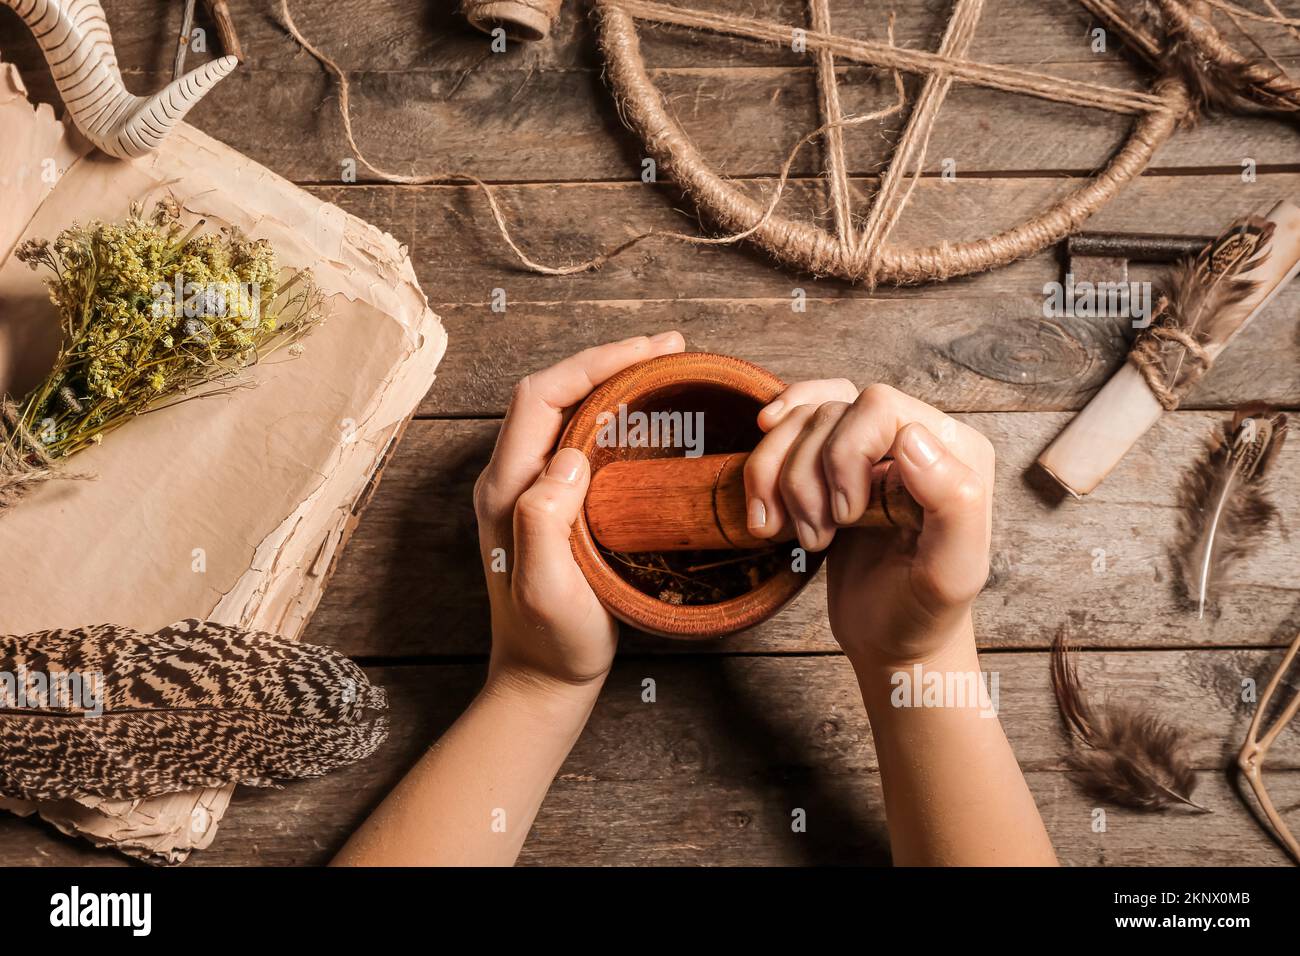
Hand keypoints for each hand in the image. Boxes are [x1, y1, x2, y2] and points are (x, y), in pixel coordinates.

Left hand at [472, 332, 686, 693]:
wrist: (542, 681)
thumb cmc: (551, 643)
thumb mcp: (547, 590)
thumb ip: (544, 521)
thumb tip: (570, 457)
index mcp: (506, 488)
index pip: (540, 396)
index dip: (592, 363)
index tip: (649, 351)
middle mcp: (513, 478)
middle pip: (554, 391)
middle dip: (610, 359)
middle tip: (672, 348)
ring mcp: (533, 489)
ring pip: (568, 410)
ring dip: (614, 380)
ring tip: (668, 367)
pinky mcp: (556, 503)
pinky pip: (582, 437)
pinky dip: (618, 413)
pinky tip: (653, 415)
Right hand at [742, 381, 994, 667]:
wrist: (892, 642)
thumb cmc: (923, 613)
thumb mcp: (951, 574)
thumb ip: (954, 502)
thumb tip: (912, 438)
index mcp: (954, 452)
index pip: (878, 407)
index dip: (845, 455)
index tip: (845, 519)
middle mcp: (915, 437)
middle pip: (831, 411)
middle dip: (807, 474)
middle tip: (817, 538)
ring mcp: (872, 448)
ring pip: (801, 421)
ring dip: (778, 479)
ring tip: (787, 533)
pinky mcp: (835, 465)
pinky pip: (790, 428)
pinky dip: (765, 459)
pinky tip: (763, 489)